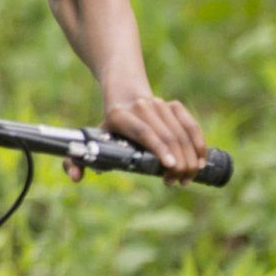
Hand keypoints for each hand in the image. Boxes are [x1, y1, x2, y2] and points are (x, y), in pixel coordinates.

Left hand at [70, 95, 205, 184]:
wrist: (124, 93)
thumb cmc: (109, 126)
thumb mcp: (92, 137)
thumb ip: (77, 160)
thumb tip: (75, 179)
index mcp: (118, 115)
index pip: (143, 132)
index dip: (158, 149)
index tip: (170, 167)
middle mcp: (141, 107)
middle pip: (166, 136)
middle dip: (177, 162)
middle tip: (177, 182)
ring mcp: (159, 104)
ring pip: (181, 133)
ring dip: (189, 158)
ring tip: (186, 178)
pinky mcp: (174, 105)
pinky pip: (191, 126)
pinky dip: (198, 144)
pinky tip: (200, 162)